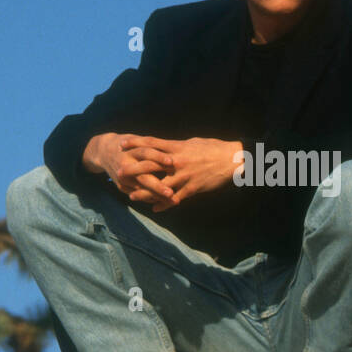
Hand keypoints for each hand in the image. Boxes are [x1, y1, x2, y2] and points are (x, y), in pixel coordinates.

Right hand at [88, 132, 176, 205]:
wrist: (103, 151)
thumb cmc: (127, 144)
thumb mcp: (136, 140)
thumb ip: (152, 146)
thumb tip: (174, 153)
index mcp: (131, 150)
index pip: (146, 153)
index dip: (158, 157)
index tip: (172, 162)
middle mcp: (125, 165)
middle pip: (143, 176)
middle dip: (157, 186)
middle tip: (171, 193)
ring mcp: (123, 178)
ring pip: (142, 189)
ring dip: (157, 196)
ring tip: (173, 201)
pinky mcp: (121, 186)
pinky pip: (138, 194)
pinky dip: (151, 198)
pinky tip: (165, 203)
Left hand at [121, 136, 243, 211]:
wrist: (233, 159)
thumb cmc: (213, 148)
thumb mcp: (193, 143)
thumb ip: (177, 146)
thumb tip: (166, 145)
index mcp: (177, 147)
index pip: (151, 143)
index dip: (135, 142)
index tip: (122, 143)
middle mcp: (177, 161)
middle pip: (150, 164)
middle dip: (133, 168)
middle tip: (118, 171)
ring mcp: (184, 176)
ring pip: (160, 186)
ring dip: (145, 192)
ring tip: (132, 196)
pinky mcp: (192, 188)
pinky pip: (175, 199)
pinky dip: (164, 205)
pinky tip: (155, 209)